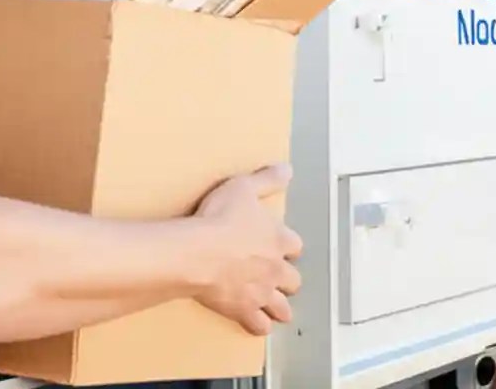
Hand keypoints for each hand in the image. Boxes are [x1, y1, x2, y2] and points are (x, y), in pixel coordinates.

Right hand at [193, 163, 302, 335]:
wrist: (199, 251)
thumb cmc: (219, 218)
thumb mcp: (243, 187)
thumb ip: (267, 179)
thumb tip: (287, 169)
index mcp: (278, 239)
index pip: (296, 246)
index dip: (289, 247)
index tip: (282, 247)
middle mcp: (276, 269)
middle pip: (293, 281)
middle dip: (287, 281)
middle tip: (278, 279)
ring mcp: (262, 292)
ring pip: (282, 308)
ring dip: (280, 307)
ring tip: (275, 308)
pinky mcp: (244, 309)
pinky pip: (259, 325)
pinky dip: (259, 325)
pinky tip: (256, 324)